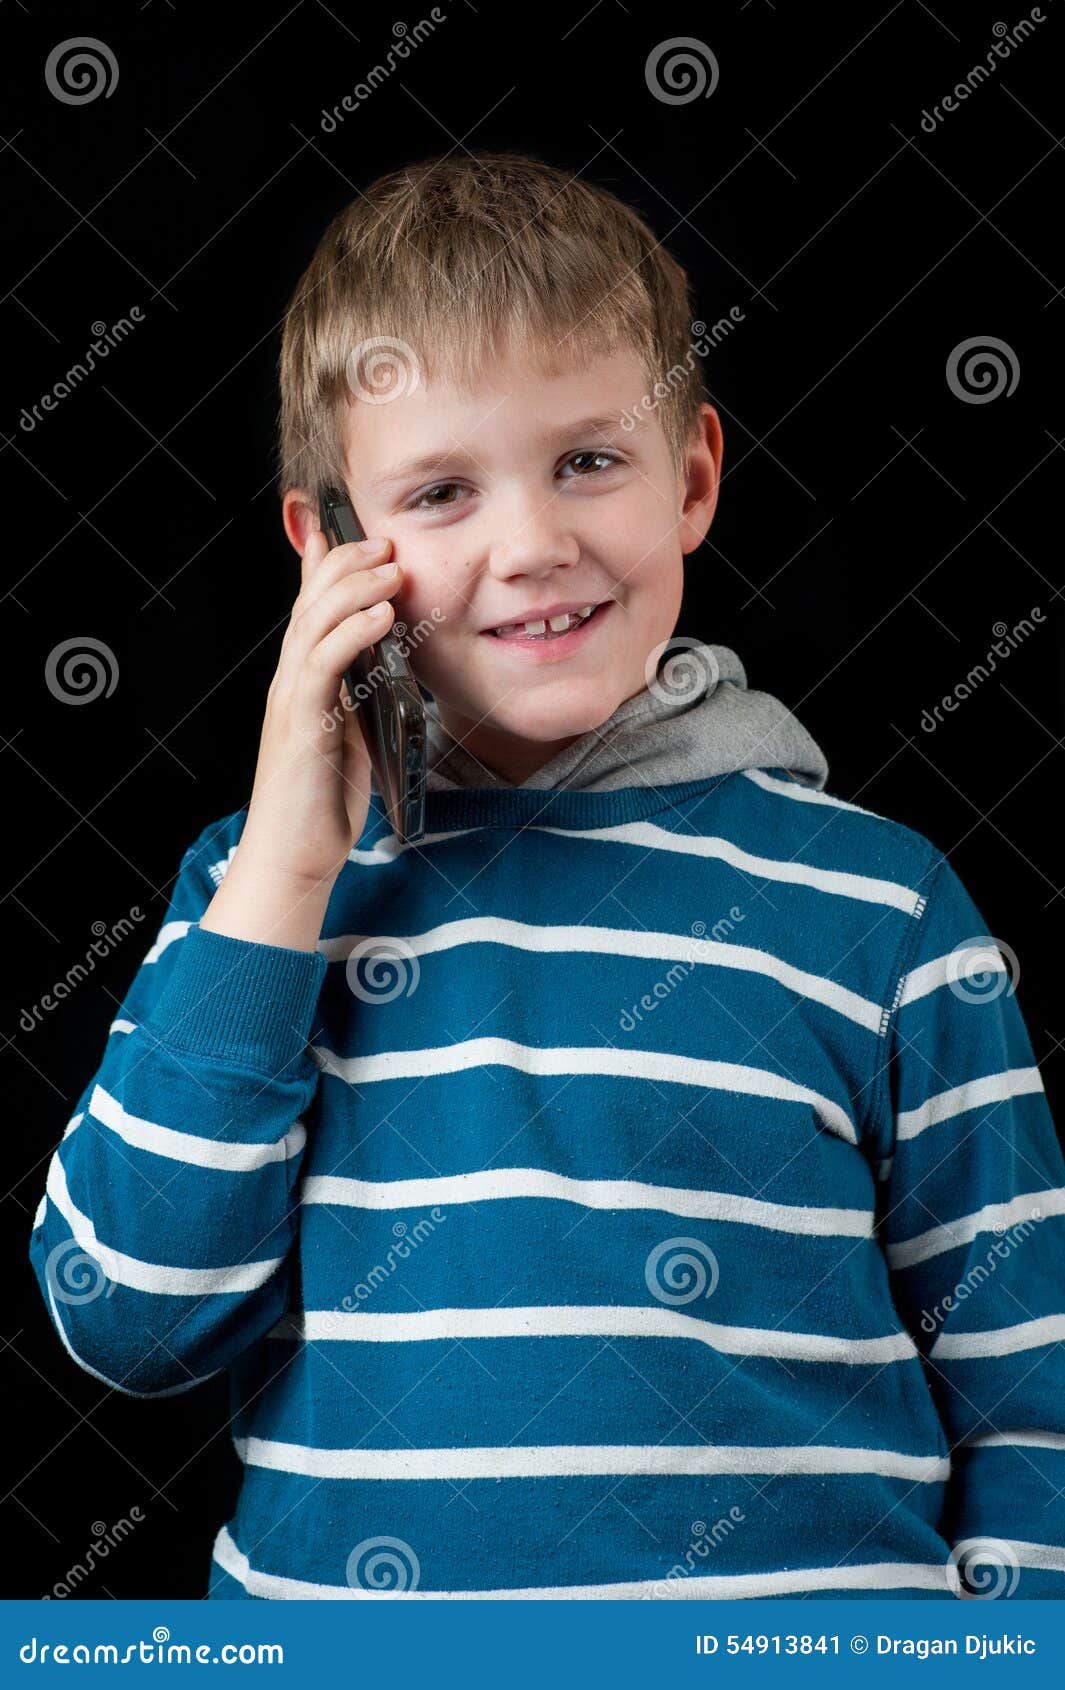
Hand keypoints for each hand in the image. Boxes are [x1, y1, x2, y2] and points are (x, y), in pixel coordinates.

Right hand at [202, 526, 401, 944]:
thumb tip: (386, 663)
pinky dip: (352, 634)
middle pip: (310, 603)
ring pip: (314, 624)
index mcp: (303, 682)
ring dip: (355, 589)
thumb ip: (360, 695)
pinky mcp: (300, 724)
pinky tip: (380, 616)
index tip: (357, 535)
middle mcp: (290, 682)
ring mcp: (291, 700)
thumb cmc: (323, 801)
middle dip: (347, 565)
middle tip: (387, 543)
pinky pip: (322, 665)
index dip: (327, 567)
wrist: (295, 855)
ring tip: (392, 568)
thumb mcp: (350, 735)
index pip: (310, 609)